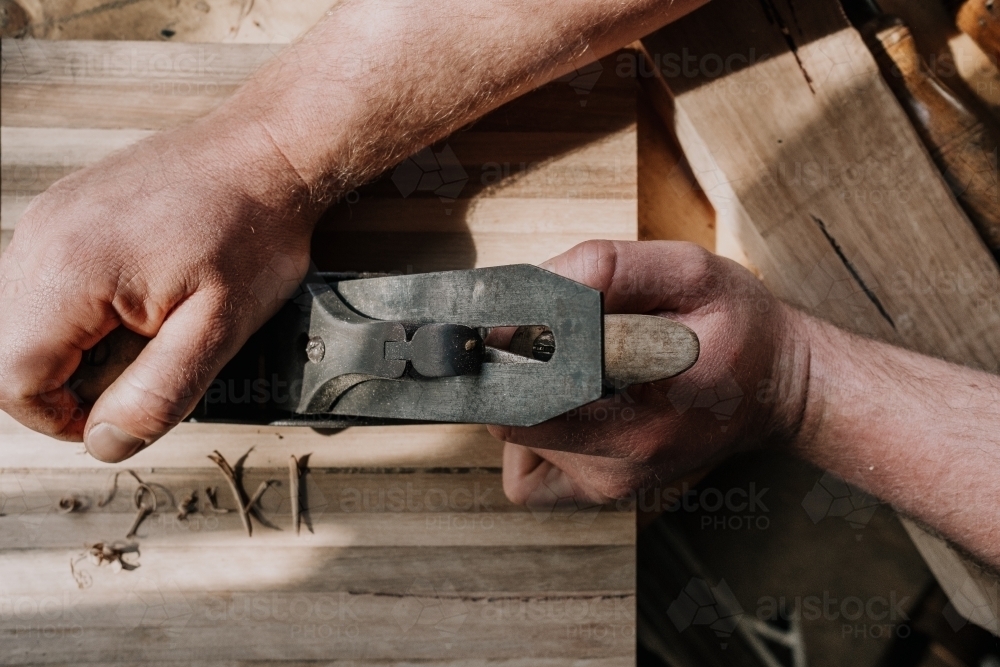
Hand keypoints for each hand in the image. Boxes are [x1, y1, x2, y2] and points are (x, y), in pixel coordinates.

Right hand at [0, 114, 313, 461]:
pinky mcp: (66, 210)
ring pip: (23, 318)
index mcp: (69, 270)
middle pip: (9, 350)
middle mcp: (42, 237)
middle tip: (138, 375)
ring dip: (73, 347)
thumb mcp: (218, 329)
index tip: (117, 414)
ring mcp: (50, 218)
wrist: (268, 155)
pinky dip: (79, 311)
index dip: (61, 418)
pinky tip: (137, 303)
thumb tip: (105, 442)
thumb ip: (157, 395)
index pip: (13, 380)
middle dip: (65, 383)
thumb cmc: (253, 234)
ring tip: (144, 335)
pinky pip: (45, 281)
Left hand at [491, 240, 810, 508]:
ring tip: (582, 369)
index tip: (507, 319)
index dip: (503, 346)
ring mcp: (612, 484)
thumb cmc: (736, 326)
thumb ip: (607, 269)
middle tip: (549, 336)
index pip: (526, 384)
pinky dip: (533, 442)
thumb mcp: (688, 270)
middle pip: (508, 415)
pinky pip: (528, 477)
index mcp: (646, 398)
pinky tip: (572, 408)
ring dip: (528, 398)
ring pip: (514, 440)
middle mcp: (624, 456)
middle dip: (513, 369)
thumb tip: (529, 289)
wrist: (777, 390)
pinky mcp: (605, 495)